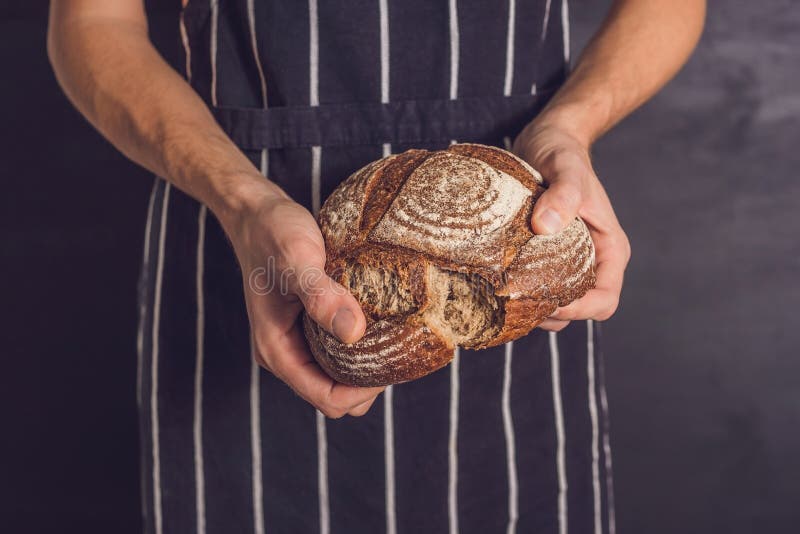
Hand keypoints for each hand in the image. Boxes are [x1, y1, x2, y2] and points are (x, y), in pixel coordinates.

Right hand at [222, 180, 383, 416]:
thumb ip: (321, 296)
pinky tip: (382, 322)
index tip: (392, 364)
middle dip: (369, 383)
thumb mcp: (298, 260)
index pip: (327, 399)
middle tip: (399, 349)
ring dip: (367, 365)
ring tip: (394, 336)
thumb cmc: (273, 233)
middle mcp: (287, 353)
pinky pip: (340, 352)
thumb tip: (354, 333)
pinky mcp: (309, 326)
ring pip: (340, 375)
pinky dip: (362, 345)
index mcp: (277, 351)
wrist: (259, 213)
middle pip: (337, 394)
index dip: (363, 392)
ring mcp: (298, 341)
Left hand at [513, 120, 630, 330]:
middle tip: (515, 303)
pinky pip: (537, 289)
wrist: (546, 141)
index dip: (578, 311)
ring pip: (556, 305)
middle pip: (578, 311)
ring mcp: (568, 263)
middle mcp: (592, 262)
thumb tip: (546, 226)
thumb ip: (563, 195)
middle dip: (550, 314)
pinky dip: (520, 294)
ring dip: (532, 309)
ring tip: (503, 296)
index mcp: (609, 250)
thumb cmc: (563, 153)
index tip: (546, 302)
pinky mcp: (545, 259)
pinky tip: (496, 284)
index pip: (604, 300)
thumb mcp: (566, 168)